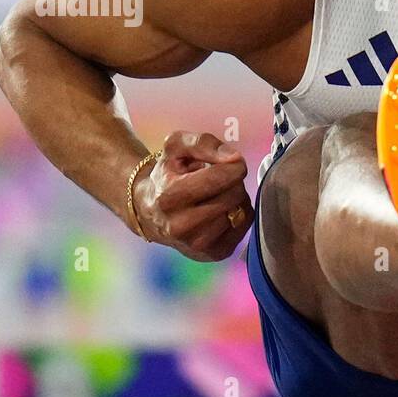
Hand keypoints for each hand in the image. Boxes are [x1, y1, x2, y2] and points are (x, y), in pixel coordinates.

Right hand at [133, 131, 252, 261]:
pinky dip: (239, 213)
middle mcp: (181, 226)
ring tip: (215, 195)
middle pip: (234, 193)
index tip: (229, 161)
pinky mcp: (215, 254)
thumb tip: (234, 158)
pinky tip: (221, 210)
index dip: (233, 163)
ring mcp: (198, 244)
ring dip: (235, 197)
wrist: (151, 211)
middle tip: (216, 180)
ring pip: (241, 209)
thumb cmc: (167, 175)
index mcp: (169, 197)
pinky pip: (246, 225)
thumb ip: (204, 143)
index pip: (221, 176)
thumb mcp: (175, 147)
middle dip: (232, 181)